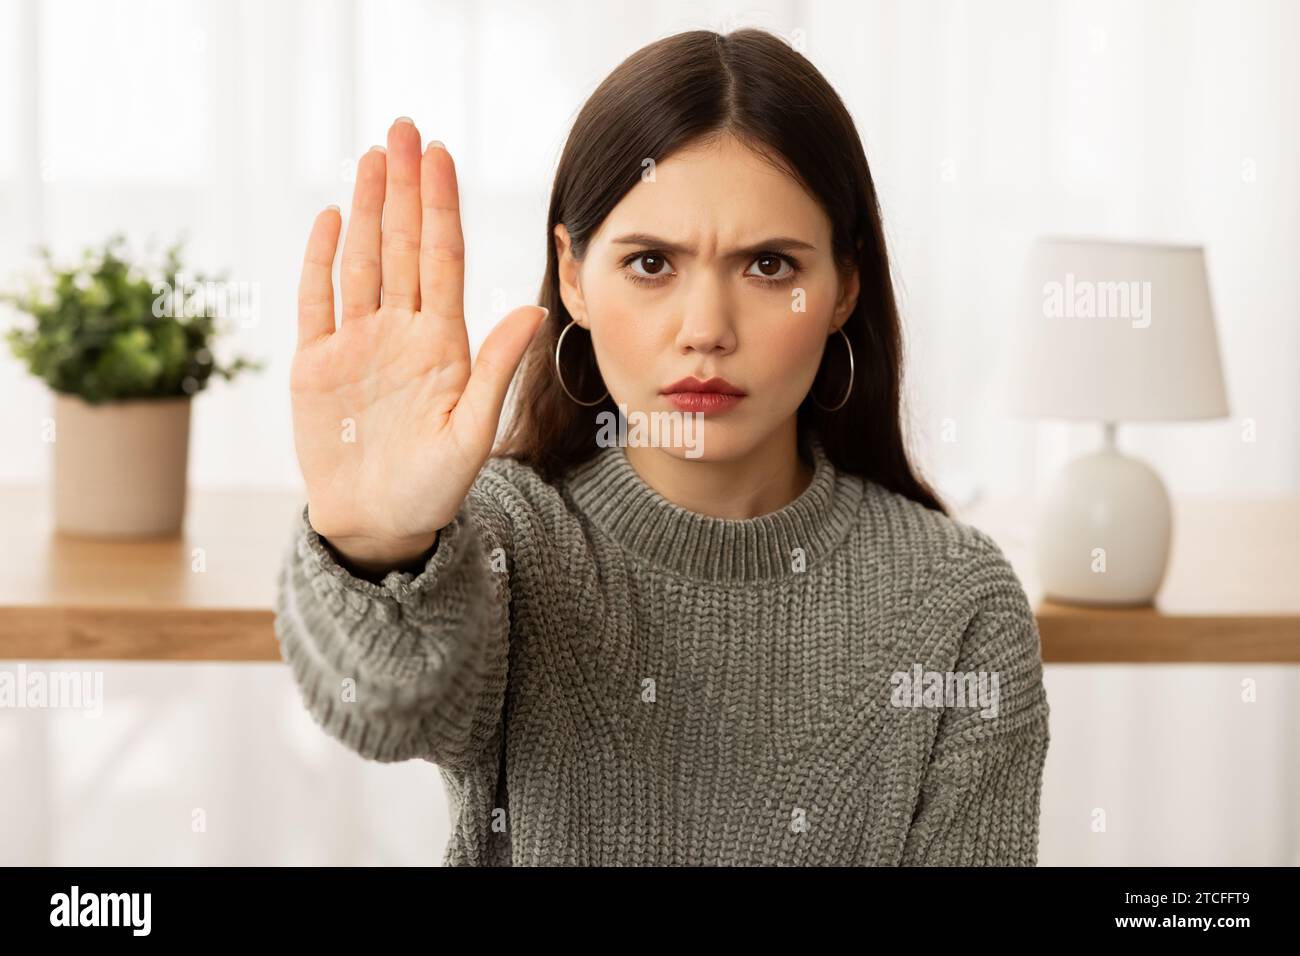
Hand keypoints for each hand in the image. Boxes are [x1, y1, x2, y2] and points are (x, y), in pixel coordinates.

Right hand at [291, 117, 546, 566]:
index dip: (442, 206)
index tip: (441, 155)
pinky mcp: (316, 363)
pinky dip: (321, 259)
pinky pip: (317, 300)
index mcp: (442, 343)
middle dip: (404, 187)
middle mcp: (400, 331)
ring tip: (372, 157)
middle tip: (404, 128)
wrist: (378, 524)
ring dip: (367, 209)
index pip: (443, 259)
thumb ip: (495, 369)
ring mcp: (356, 343)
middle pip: (403, 245)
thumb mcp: (473, 432)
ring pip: (362, 260)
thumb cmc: (432, 486)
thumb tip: (532, 310)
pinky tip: (332, 218)